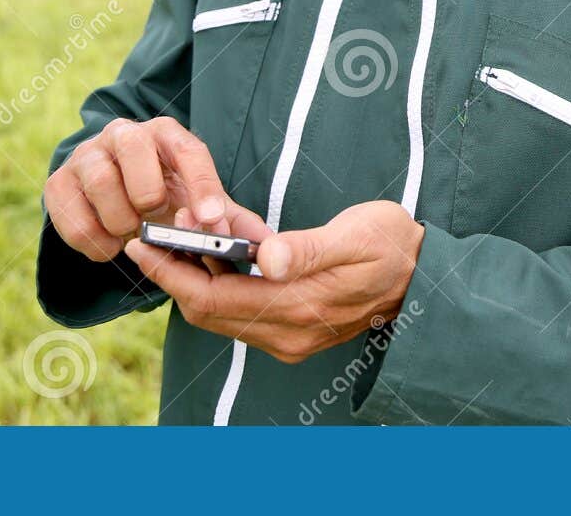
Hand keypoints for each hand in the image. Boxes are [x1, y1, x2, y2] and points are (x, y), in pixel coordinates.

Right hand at [44, 115, 238, 261]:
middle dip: (147, 192)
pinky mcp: (58, 182)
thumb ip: (233, 223)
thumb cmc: (167, 198)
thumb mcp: (200, 205)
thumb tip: (268, 247)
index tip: (210, 219)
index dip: (202, 185)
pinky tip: (108, 246)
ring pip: (100, 180)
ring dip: (119, 219)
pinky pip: (68, 210)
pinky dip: (90, 238)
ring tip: (131, 235)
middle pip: (133, 147)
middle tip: (152, 221)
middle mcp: (125, 134)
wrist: (114, 197)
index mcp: (168, 136)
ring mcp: (87, 155)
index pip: (189, 151)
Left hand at [123, 200, 424, 363]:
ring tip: (182, 236)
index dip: (172, 272)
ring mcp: (290, 338)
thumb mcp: (357, 234)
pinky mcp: (293, 333)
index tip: (144, 244)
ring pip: (220, 314)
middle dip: (175, 273)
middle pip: (207, 311)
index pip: (213, 299)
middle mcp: (287, 334)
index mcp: (299, 307)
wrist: (426, 276)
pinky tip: (217, 255)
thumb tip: (267, 256)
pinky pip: (239, 314)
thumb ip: (308, 248)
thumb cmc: (393, 246)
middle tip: (156, 232)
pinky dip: (219, 285)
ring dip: (196, 278)